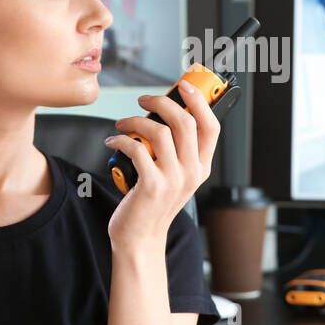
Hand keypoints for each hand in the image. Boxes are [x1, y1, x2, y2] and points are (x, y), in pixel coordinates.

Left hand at [103, 75, 219, 254]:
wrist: (140, 239)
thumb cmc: (152, 203)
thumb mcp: (175, 177)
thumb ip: (177, 151)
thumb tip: (163, 114)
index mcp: (202, 167)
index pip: (211, 126)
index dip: (200, 101)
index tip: (184, 86)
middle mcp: (192, 172)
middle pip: (185, 122)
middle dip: (162, 102)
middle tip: (144, 99)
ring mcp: (174, 179)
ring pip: (159, 131)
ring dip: (136, 120)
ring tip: (122, 123)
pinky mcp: (152, 185)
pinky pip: (137, 149)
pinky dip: (121, 139)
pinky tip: (113, 140)